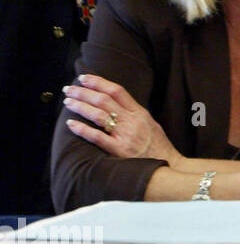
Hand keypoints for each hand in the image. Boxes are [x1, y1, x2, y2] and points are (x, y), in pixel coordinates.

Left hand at [63, 73, 182, 164]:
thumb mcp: (150, 123)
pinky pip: (97, 137)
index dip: (99, 82)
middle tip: (69, 89)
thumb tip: (115, 104)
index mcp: (140, 113)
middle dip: (84, 92)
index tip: (84, 78)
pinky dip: (82, 129)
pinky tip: (71, 124)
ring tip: (68, 102)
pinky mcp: (120, 150)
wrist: (168, 164)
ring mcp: (126, 135)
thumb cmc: (158, 146)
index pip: (118, 91)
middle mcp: (132, 121)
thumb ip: (134, 113)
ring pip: (99, 115)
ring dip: (80, 107)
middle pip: (104, 100)